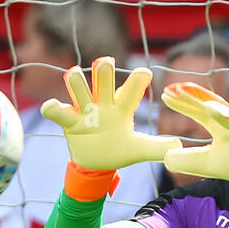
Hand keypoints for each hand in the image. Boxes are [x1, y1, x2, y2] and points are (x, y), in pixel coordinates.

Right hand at [41, 57, 181, 172]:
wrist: (96, 164)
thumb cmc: (118, 150)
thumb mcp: (138, 150)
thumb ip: (156, 147)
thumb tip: (178, 145)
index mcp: (122, 108)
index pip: (132, 90)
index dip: (137, 81)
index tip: (145, 73)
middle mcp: (103, 104)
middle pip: (104, 81)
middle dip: (104, 71)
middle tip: (107, 63)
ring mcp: (85, 111)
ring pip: (79, 89)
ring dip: (76, 82)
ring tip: (74, 74)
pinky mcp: (70, 122)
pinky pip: (59, 112)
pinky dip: (53, 108)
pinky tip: (50, 106)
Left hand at [160, 82, 228, 210]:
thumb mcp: (204, 164)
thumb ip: (186, 160)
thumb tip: (166, 157)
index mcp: (216, 124)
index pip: (196, 110)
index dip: (181, 103)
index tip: (165, 95)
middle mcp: (226, 119)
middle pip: (203, 102)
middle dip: (187, 94)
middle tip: (170, 88)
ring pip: (217, 106)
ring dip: (200, 97)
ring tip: (183, 90)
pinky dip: (222, 113)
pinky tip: (209, 108)